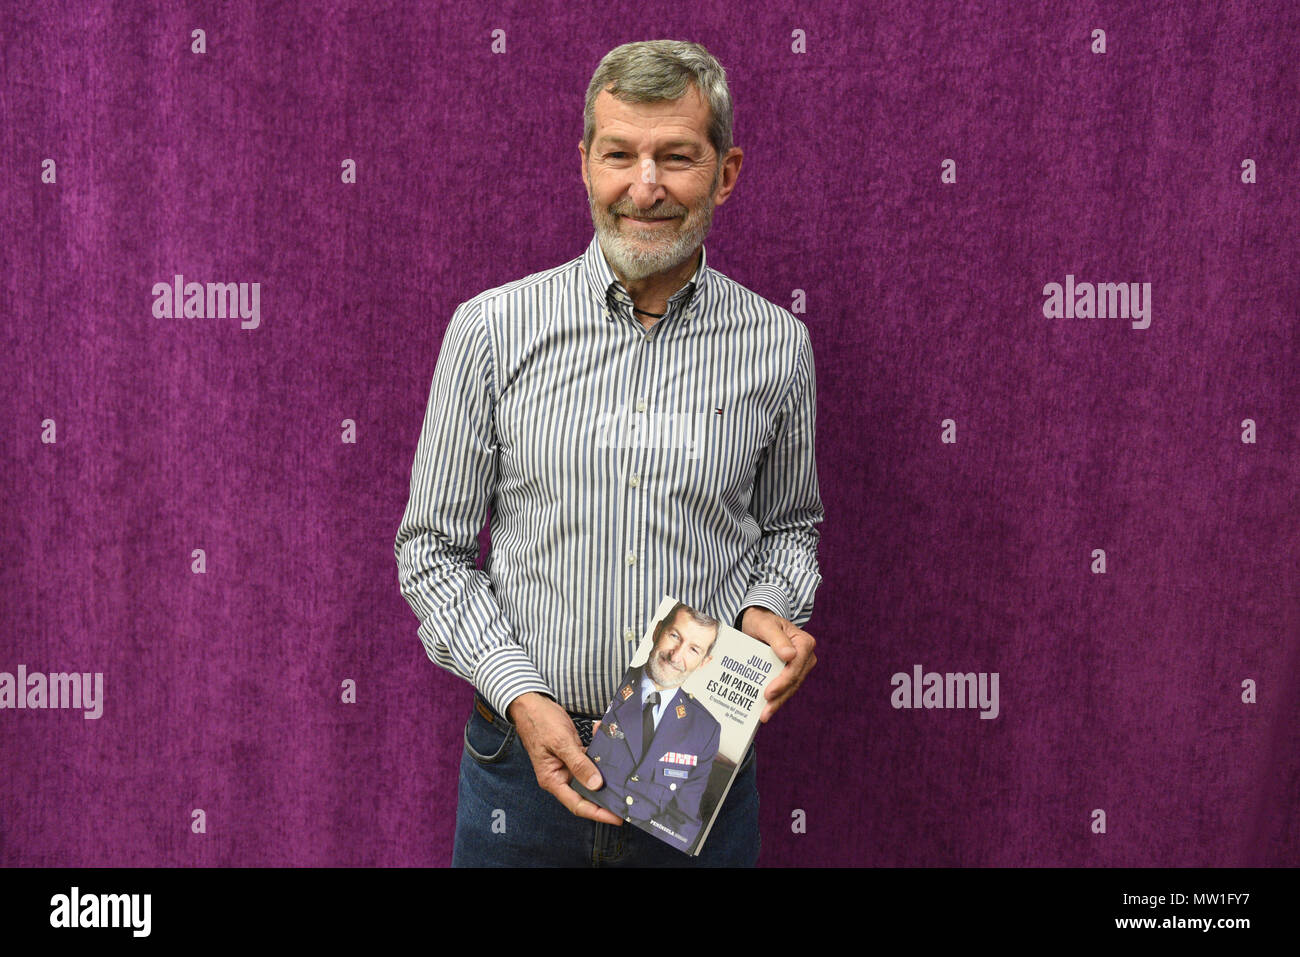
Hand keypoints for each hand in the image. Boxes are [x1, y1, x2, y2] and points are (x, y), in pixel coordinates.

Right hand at [508, 692, 622, 825]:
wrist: (531, 704)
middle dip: (606, 796)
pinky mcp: (572, 754)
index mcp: (552, 779)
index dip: (597, 813)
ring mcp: (566, 765)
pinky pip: (589, 758)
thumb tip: (596, 784)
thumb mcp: (560, 742)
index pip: (577, 804)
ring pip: (590, 775)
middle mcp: (560, 776)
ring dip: (604, 769)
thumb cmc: (538, 722)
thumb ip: (579, 763)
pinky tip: (602, 735)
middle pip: (586, 794)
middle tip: (626, 799)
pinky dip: (598, 750)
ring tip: (621, 770)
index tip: (616, 817)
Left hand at [739, 606, 817, 721]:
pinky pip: (786, 687)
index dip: (783, 682)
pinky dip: (777, 698)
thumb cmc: (761, 621)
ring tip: (764, 715)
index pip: (795, 667)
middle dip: (780, 697)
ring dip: (778, 702)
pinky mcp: (792, 672)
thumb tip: (790, 655)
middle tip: (765, 712)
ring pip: (791, 687)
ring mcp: (800, 665)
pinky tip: (766, 709)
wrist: (758, 622)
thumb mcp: (765, 625)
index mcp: (804, 642)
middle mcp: (806, 655)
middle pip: (794, 680)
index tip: (768, 693)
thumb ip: (777, 638)